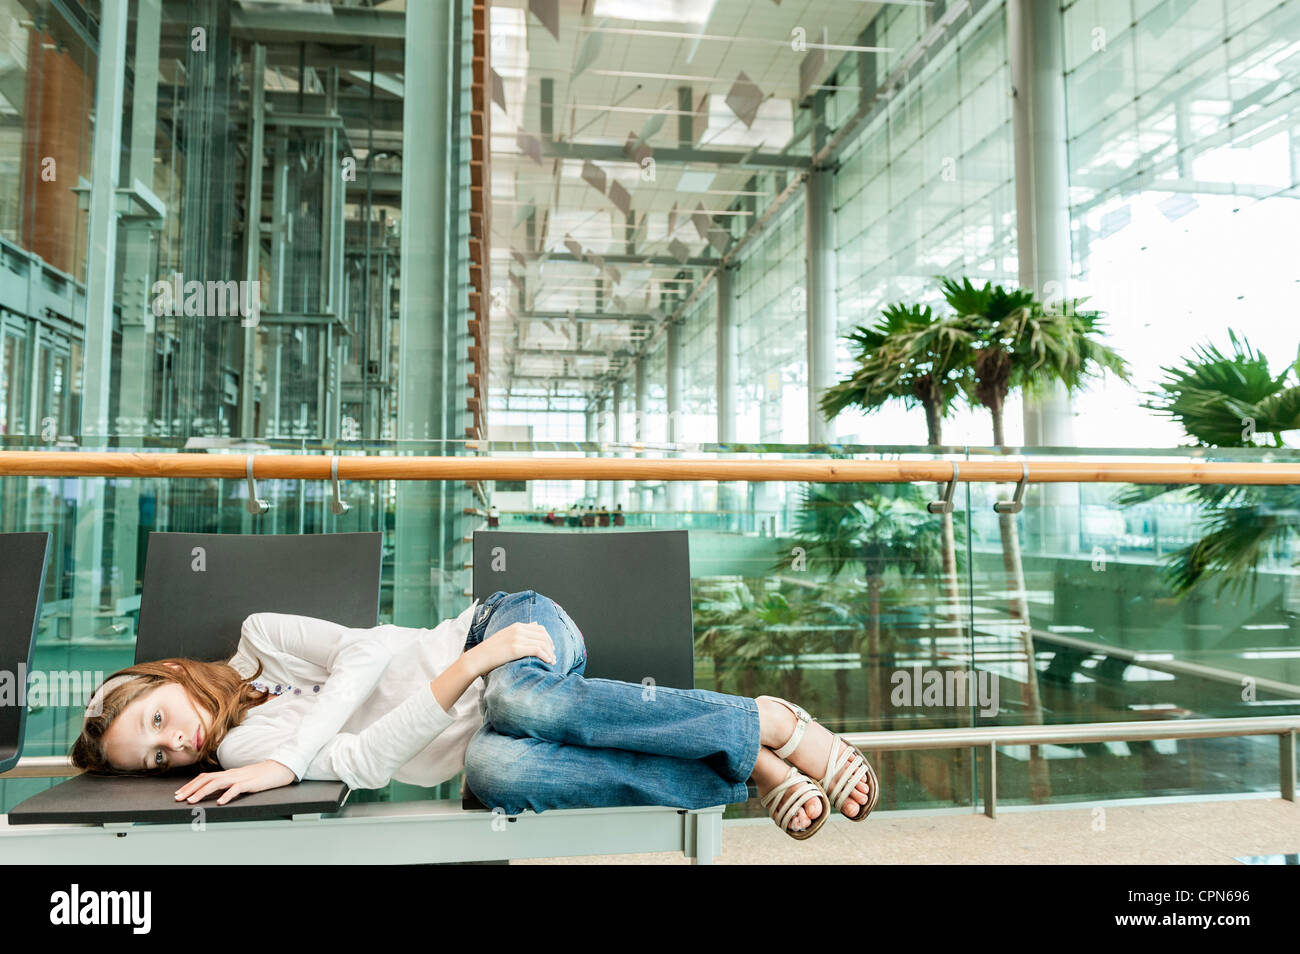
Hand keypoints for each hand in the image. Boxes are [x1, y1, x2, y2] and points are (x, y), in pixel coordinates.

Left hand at [173, 759, 297, 805]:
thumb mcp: (242, 780)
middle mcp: (231, 774)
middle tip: (178, 798)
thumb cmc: (262, 776)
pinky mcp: (251, 783)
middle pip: (207, 779)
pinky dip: (227, 795)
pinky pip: (236, 788)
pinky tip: (220, 802)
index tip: (180, 793)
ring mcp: (240, 777)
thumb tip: (215, 793)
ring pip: (217, 783)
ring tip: (192, 801)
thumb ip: (229, 784)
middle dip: (190, 788)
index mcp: (229, 773)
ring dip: (202, 792)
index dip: (191, 784)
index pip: (205, 777)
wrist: (280, 769)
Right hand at [470, 621, 556, 676]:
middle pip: (543, 635)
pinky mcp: (515, 648)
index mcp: (516, 626)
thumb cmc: (491, 650)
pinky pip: (537, 650)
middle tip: (554, 656)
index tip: (551, 648)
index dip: (548, 639)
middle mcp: (518, 629)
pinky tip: (548, 661)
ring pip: (542, 642)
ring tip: (553, 661)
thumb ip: (521, 630)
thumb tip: (535, 624)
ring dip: (550, 652)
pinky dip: (545, 655)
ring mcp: (517, 638)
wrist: (478, 658)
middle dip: (551, 646)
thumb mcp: (506, 635)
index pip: (540, 629)